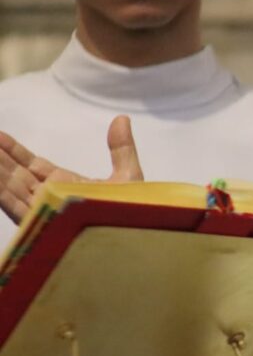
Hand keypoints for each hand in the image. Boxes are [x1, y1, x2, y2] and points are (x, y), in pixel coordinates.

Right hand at [0, 115, 143, 224]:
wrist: (135, 236)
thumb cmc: (134, 212)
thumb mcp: (127, 175)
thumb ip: (121, 148)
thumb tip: (122, 118)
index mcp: (66, 186)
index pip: (32, 166)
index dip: (14, 151)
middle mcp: (50, 198)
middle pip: (15, 175)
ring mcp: (43, 212)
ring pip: (10, 188)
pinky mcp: (41, 224)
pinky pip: (13, 205)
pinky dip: (1, 192)